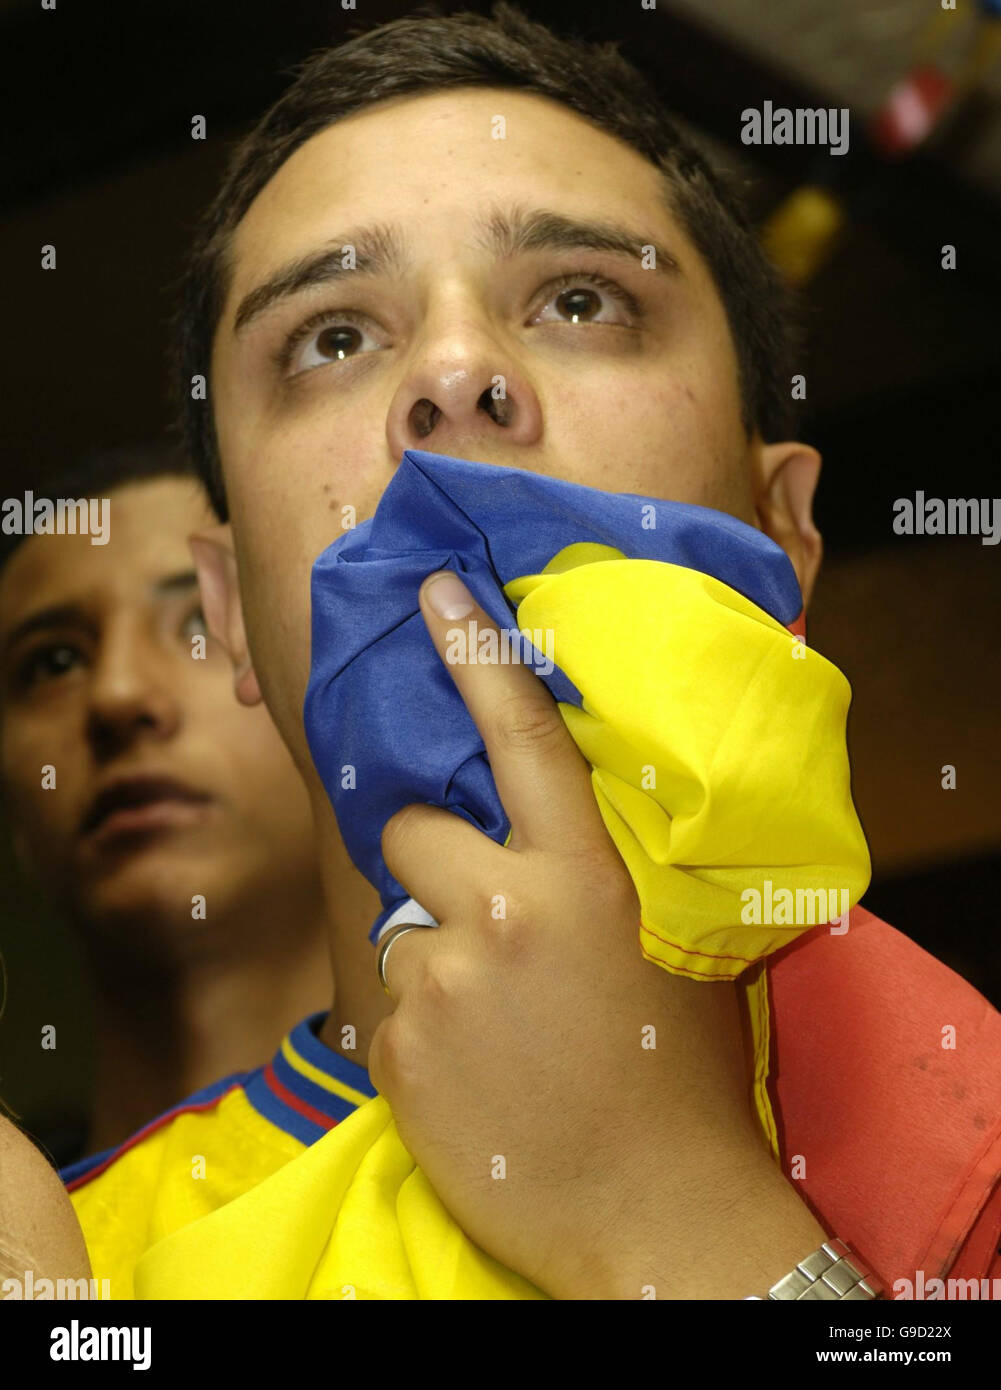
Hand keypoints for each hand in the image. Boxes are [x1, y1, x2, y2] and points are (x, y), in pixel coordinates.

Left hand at [368, 570, 825, 1298]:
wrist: (655, 1216)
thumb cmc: (682, 1074)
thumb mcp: (671, 946)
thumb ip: (611, 867)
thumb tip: (567, 807)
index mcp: (583, 878)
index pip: (523, 737)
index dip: (479, 653)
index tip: (437, 591)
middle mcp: (500, 914)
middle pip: (408, 828)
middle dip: (431, 857)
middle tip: (480, 911)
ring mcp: (438, 985)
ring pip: (396, 926)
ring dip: (432, 955)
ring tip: (495, 1019)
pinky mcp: (394, 1055)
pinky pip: (387, 1008)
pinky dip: (422, 1030)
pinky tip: (477, 1072)